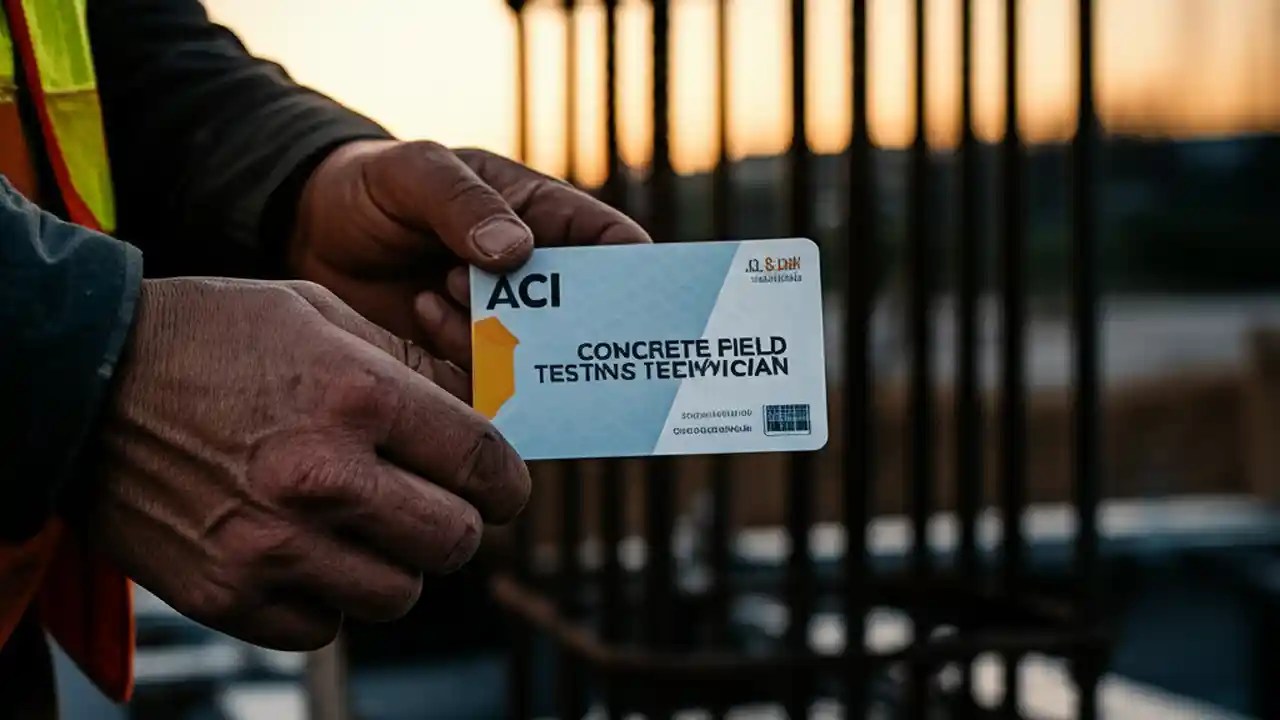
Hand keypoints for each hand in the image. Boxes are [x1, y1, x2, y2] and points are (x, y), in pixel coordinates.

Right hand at [85, 278, 529, 649]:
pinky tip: (303, 552)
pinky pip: (324, 628)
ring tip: (360, 528)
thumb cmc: (206, 336)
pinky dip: (327, 598)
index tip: (500, 488)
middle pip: (457, 541)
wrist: (79, 379)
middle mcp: (324, 477)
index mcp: (358, 398)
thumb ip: (405, 367)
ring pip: (398, 594)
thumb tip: (479, 411)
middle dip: (457, 524)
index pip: (486, 465)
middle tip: (432, 506)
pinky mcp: (228, 594)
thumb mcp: (315, 313)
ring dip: (394, 565)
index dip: (508, 482)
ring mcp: (273, 545)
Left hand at [288, 140, 650, 373]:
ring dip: (498, 337)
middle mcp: (535, 279)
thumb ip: (463, 202)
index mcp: (544, 217)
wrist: (307, 238)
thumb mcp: (414, 172)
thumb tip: (517, 251)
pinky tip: (422, 318)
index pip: (612, 245)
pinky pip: (491, 388)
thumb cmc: (372, 187)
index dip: (633, 271)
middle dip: (561, 324)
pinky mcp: (464, 366)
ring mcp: (502, 326)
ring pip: (538, 359)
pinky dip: (464, 366)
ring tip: (443, 290)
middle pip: (585, 318)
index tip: (625, 295)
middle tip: (515, 310)